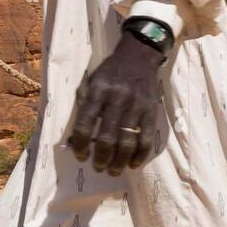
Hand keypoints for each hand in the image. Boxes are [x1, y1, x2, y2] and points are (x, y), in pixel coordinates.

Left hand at [68, 32, 162, 174]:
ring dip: (120, 161)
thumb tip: (76, 136)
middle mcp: (117, 99)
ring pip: (128, 141)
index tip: (81, 156)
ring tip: (114, 170)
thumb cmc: (111, 71)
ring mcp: (136, 106)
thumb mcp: (92, 81)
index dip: (81, 145)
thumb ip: (84, 104)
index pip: (85, 125)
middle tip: (98, 167)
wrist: (139, 56)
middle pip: (107, 137)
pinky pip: (146, 138)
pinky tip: (133, 163)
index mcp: (98, 92)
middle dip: (101, 158)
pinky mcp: (151, 110)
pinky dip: (140, 155)